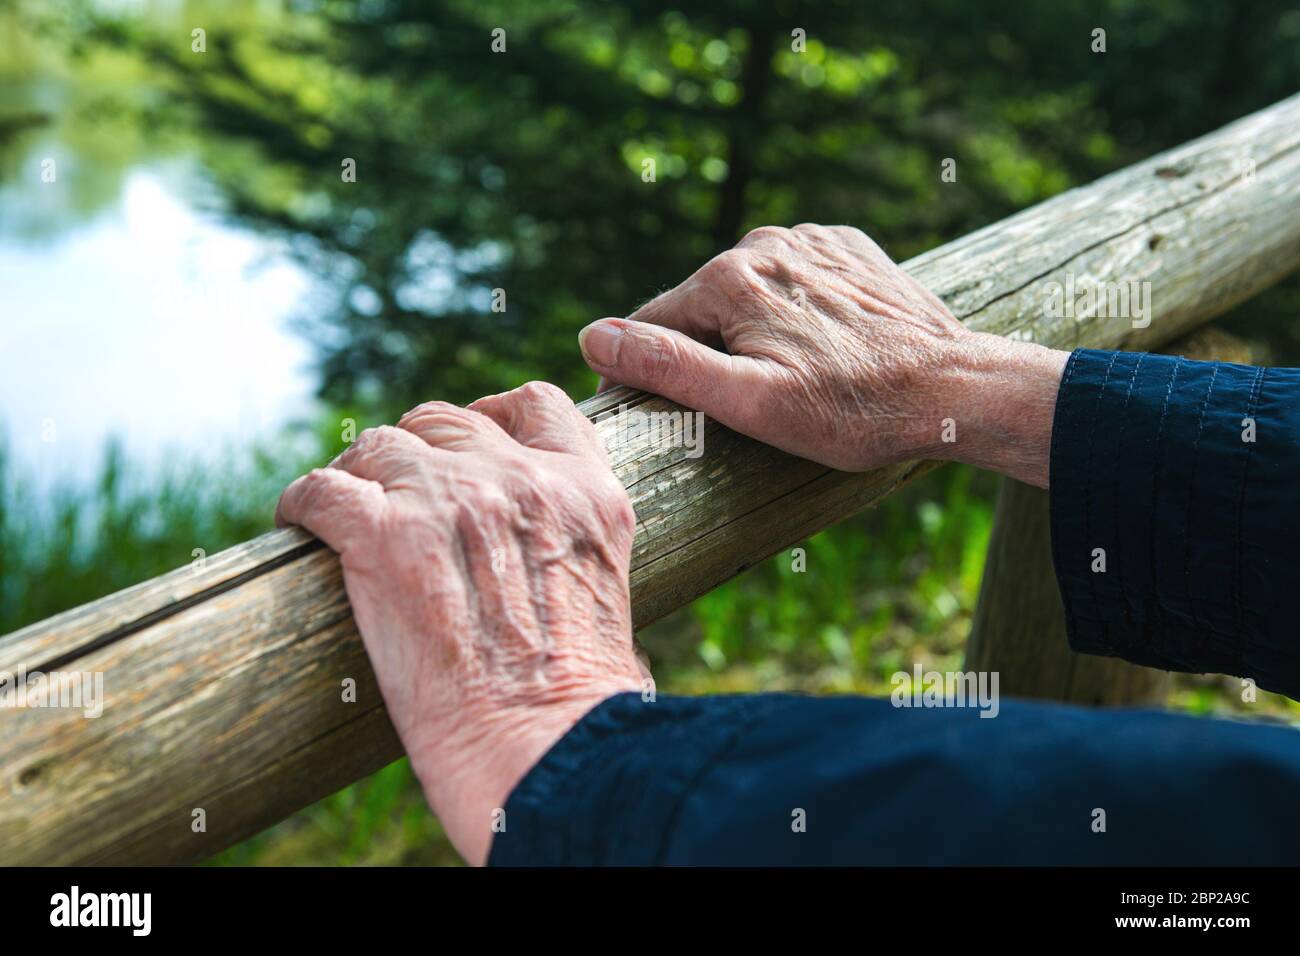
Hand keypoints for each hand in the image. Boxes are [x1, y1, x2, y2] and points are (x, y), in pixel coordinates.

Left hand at [275, 382, 644, 864]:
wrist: (544, 747)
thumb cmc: (578, 705)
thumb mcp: (606, 596)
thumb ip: (574, 555)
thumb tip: (544, 576)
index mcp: (587, 493)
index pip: (537, 405)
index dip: (494, 418)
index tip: (469, 447)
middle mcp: (521, 480)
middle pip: (447, 422)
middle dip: (418, 453)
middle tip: (395, 496)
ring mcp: (451, 500)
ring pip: (382, 445)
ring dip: (361, 475)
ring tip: (345, 513)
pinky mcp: (383, 536)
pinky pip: (323, 489)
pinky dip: (305, 504)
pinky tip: (298, 524)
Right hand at [578, 224, 1067, 486]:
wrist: (954, 389)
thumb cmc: (852, 409)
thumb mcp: (749, 403)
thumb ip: (668, 365)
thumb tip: (594, 337)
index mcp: (730, 278)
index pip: (653, 324)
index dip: (640, 369)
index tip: (642, 408)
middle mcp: (765, 242)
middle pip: (701, 306)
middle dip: (703, 351)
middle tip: (733, 407)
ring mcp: (811, 239)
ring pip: (747, 291)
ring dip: (747, 330)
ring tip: (782, 381)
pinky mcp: (847, 248)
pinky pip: (794, 279)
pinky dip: (790, 311)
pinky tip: (816, 349)